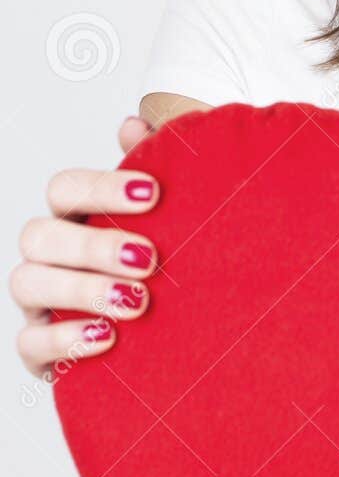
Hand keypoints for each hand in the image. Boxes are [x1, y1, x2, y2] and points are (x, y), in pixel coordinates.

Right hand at [12, 115, 159, 380]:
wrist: (172, 340)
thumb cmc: (164, 267)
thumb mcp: (170, 218)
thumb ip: (155, 167)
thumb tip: (133, 126)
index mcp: (75, 218)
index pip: (65, 189)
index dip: (102, 188)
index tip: (154, 194)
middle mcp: (49, 257)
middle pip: (38, 234)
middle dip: (94, 245)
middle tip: (150, 258)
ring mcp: (39, 303)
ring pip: (27, 283)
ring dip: (83, 289)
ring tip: (139, 301)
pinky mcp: (41, 350)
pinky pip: (29, 344)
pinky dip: (64, 340)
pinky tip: (107, 338)